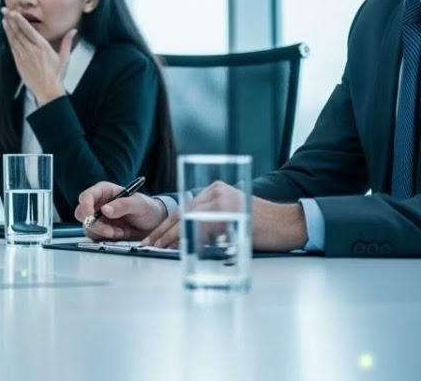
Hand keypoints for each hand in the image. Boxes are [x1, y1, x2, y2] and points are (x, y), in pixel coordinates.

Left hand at [1, 8, 73, 103]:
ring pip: (14, 39)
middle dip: (11, 20)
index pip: (29, 30)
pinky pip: (12, 48)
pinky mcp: (19, 63)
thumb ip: (67, 42)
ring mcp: (24, 57)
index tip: (14, 12)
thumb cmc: (57, 75)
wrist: (48, 91)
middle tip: (4, 10)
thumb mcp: (65, 58)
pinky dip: (9, 38)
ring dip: (8, 27)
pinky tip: (7, 31)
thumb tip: (74, 30)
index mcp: (43, 47)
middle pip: (19, 32)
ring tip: (3, 17)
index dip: (20, 20)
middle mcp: (32, 50)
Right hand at [75, 181, 168, 240]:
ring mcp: (98, 218)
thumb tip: (105, 209)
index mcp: (104, 191)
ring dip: (103, 232)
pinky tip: (120, 235)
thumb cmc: (148, 209)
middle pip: (82, 214)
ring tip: (120, 232)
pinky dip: (106, 238)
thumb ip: (123, 205)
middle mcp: (98, 203)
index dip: (85, 206)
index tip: (90, 217)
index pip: (86, 197)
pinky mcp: (101, 230)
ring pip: (88, 227)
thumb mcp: (140, 204)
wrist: (154, 224)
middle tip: (111, 231)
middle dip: (94, 224)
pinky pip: (95, 236)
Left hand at [142, 182, 307, 251]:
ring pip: (189, 220)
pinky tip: (184, 250)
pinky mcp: (230, 213)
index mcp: (214, 190)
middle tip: (150, 245)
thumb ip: (208, 220)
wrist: (289, 223)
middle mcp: (216, 192)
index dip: (166, 225)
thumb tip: (184, 237)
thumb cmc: (262, 224)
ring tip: (161, 249)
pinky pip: (206, 228)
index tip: (153, 238)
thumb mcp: (230, 215)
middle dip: (163, 231)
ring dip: (173, 237)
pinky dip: (193, 240)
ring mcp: (223, 201)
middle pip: (181, 213)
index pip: (182, 208)